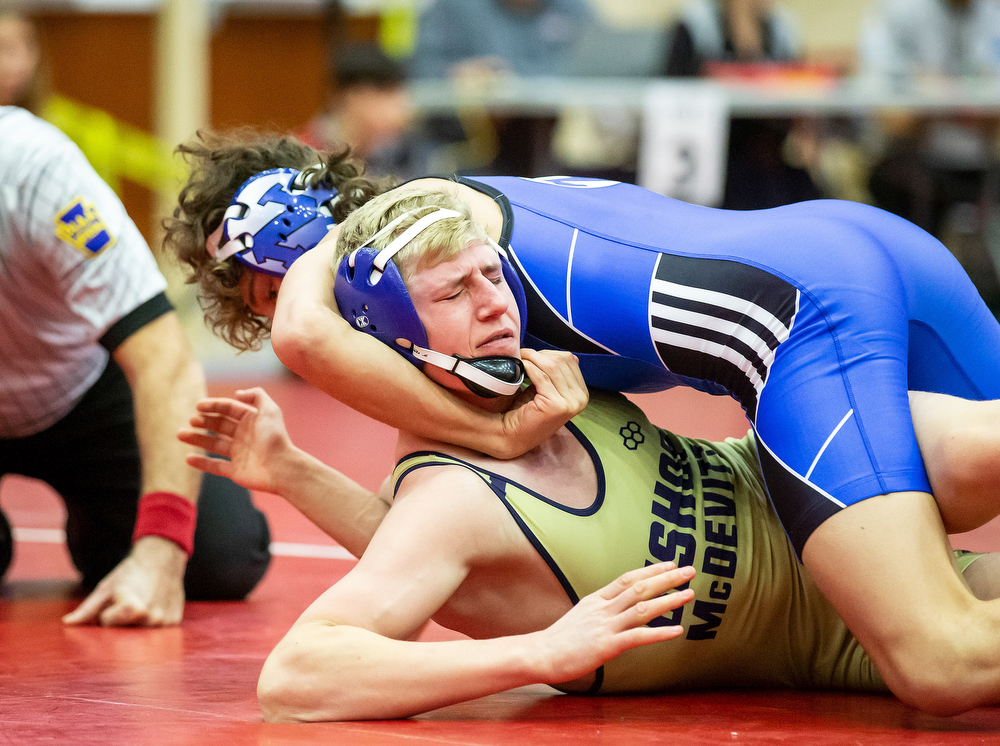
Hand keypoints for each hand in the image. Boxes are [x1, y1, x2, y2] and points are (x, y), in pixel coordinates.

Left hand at [62, 536, 186, 626]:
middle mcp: (150, 618)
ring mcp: (164, 621)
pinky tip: (153, 605)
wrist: (163, 558)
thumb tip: (67, 624)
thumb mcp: (106, 588)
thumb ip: (86, 609)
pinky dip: (150, 622)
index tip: (117, 598)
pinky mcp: (174, 621)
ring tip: (141, 603)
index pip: (106, 624)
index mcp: (131, 609)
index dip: (107, 611)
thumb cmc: (131, 572)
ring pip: (139, 634)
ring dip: (135, 624)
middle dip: (120, 622)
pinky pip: (155, 631)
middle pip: (123, 633)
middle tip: (128, 603)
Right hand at [177, 387, 292, 493]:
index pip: (229, 409)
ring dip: (196, 438)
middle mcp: (244, 436)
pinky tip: (188, 457)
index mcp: (251, 421)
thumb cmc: (275, 438)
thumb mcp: (270, 410)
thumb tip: (237, 393)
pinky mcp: (235, 471)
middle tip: (192, 420)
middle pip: (219, 425)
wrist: (281, 467)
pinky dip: (201, 463)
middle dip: (203, 421)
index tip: (198, 406)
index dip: (214, 406)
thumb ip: (256, 395)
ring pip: (213, 444)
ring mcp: (239, 454)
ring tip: (180, 434)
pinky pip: (215, 466)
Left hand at [499, 349, 587, 458]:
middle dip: (540, 354)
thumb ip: (557, 373)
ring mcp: (570, 403)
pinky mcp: (556, 405)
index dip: (549, 353)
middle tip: (523, 354)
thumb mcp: (548, 388)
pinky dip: (529, 367)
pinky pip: (541, 376)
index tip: (533, 355)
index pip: (570, 360)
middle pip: (562, 361)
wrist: (514, 434)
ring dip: (533, 358)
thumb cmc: (528, 409)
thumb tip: (557, 353)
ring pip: (552, 366)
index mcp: (582, 393)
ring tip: (520, 358)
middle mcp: (581, 398)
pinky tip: (521, 366)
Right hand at [529, 561, 695, 684]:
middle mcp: (603, 608)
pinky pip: (638, 636)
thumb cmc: (560, 639)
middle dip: (666, 578)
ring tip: (689, 594)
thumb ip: (601, 610)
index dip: (651, 570)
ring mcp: (605, 626)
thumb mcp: (581, 616)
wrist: (540, 654)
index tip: (670, 564)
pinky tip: (677, 630)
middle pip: (639, 587)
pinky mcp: (606, 645)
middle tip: (689, 570)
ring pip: (642, 608)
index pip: (627, 578)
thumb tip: (619, 608)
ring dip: (668, 600)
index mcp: (597, 600)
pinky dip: (659, 633)